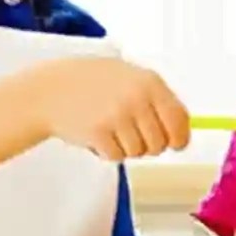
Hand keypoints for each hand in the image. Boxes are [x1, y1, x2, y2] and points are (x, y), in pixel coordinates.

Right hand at [27, 57, 190, 160]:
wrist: (52, 89)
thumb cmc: (94, 84)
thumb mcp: (131, 78)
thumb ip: (157, 100)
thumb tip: (183, 131)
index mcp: (151, 83)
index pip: (180, 119)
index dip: (179, 137)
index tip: (176, 144)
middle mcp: (138, 98)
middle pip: (159, 143)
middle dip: (148, 145)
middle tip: (131, 134)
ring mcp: (118, 116)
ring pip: (139, 152)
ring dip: (126, 147)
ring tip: (111, 129)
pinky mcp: (99, 133)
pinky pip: (117, 157)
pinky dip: (109, 152)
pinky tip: (97, 134)